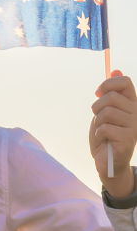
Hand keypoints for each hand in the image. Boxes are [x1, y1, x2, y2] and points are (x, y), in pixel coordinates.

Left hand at [91, 71, 136, 198]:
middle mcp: (136, 113)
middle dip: (97, 106)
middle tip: (98, 118)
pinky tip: (104, 139)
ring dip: (98, 122)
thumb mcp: (104, 111)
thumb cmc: (105, 134)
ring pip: (107, 112)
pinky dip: (99, 133)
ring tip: (102, 130)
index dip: (108, 84)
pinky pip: (105, 128)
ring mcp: (133, 127)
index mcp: (131, 103)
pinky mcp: (128, 139)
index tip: (98, 93)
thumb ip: (110, 93)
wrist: (106, 160)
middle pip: (111, 97)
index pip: (125, 82)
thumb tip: (115, 70)